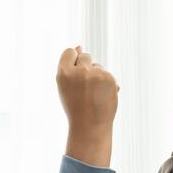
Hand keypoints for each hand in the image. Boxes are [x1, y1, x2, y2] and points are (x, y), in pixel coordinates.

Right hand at [57, 45, 117, 166]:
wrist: (90, 126)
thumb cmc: (75, 107)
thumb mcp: (67, 86)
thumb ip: (70, 66)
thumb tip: (79, 46)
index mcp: (63, 73)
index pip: (70, 52)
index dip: (73, 61)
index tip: (75, 74)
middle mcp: (78, 71)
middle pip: (85, 56)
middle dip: (87, 67)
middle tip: (85, 88)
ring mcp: (95, 74)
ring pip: (98, 66)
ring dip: (97, 76)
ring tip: (93, 95)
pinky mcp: (109, 78)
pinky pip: (108, 74)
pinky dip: (107, 84)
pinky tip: (103, 96)